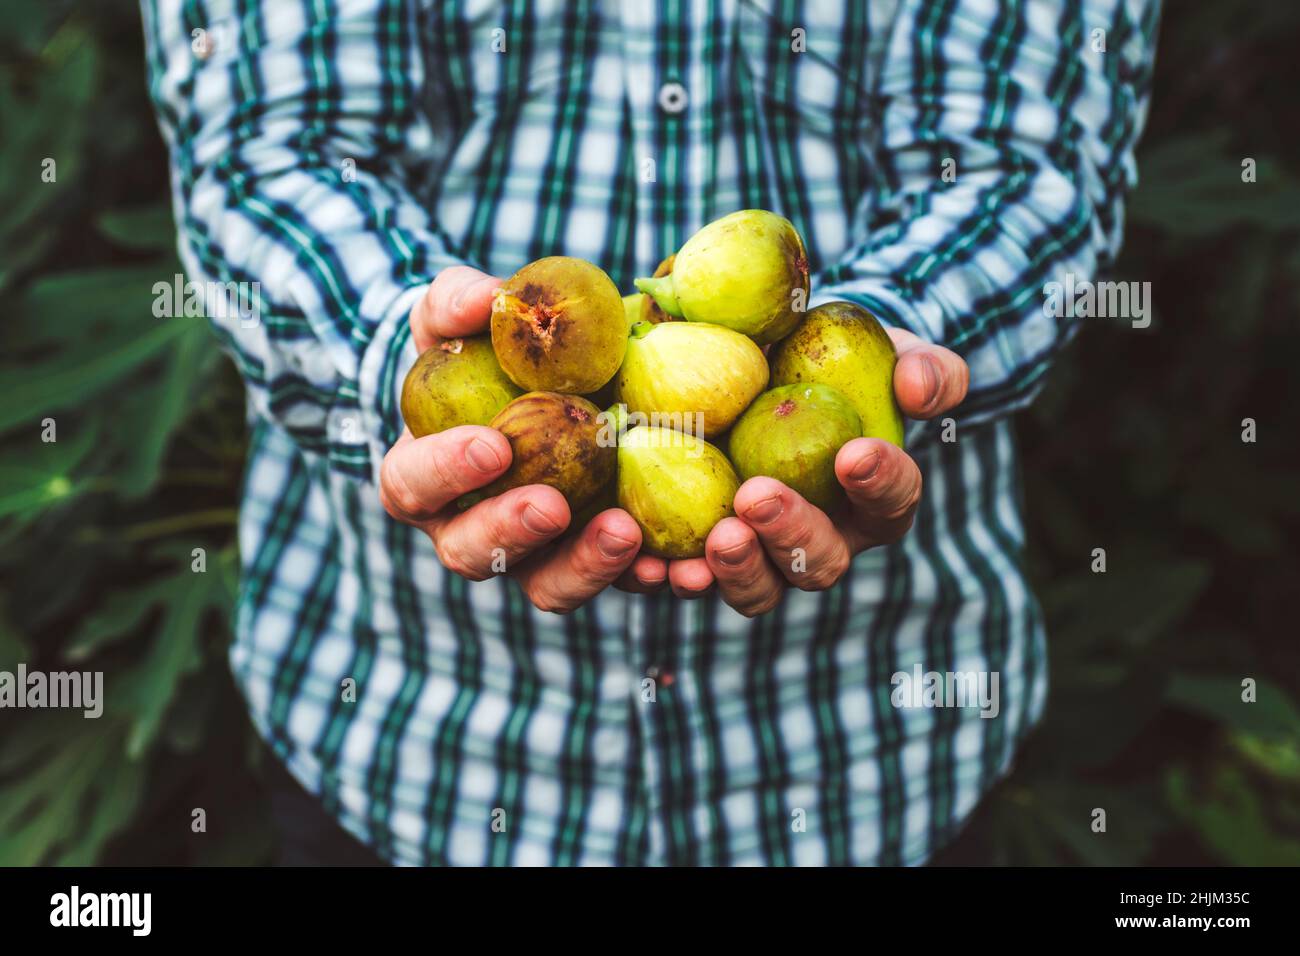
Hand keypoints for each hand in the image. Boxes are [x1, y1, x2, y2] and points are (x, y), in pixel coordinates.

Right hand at [380, 268, 642, 612]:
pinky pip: (614, 582)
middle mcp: (467, 529)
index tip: (492, 445)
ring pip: (545, 585)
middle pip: (472, 552)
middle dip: (510, 533)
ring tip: (626, 534)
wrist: (538, 387)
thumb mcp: (460, 318)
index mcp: (421, 478)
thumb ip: (459, 301)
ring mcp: (531, 555)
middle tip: (552, 507)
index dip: (445, 472)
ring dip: (584, 567)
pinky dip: (643, 574)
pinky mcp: (589, 562)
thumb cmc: (481, 353)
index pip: (413, 484)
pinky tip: (676, 562)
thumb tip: (487, 297)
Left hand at [619, 327, 969, 615]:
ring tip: (714, 538)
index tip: (855, 453)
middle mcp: (817, 542)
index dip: (880, 484)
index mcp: (871, 502)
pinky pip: (680, 575)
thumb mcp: (885, 348)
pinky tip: (640, 555)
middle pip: (817, 564)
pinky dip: (660, 574)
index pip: (890, 503)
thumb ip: (923, 366)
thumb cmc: (830, 358)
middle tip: (758, 497)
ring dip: (734, 570)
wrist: (752, 361)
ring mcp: (756, 554)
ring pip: (755, 588)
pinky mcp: (694, 550)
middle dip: (790, 536)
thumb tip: (919, 389)